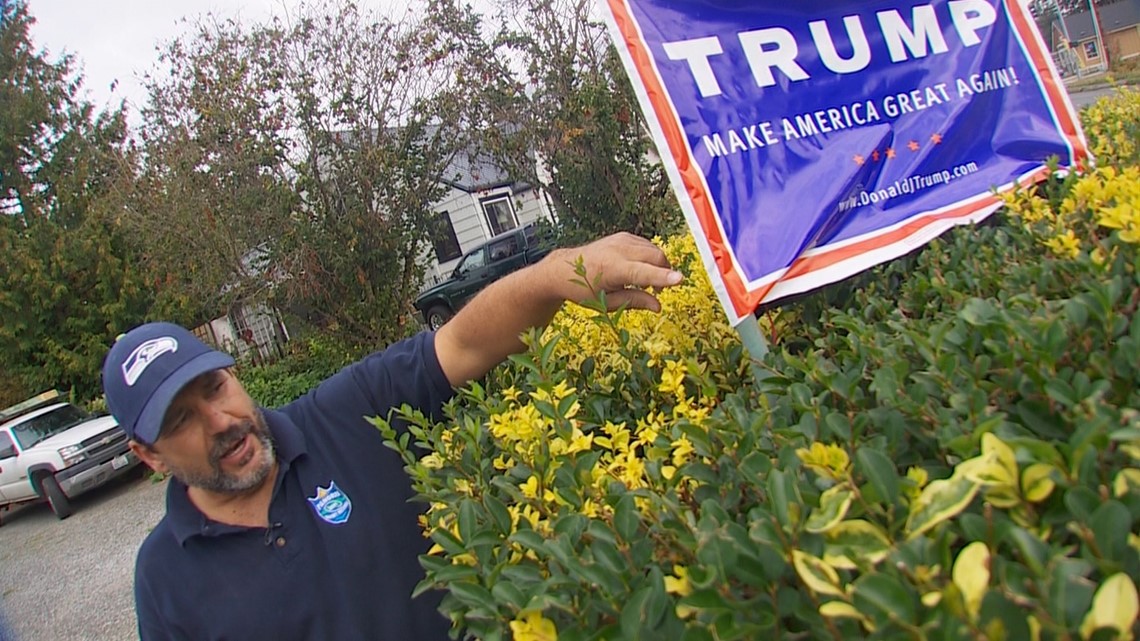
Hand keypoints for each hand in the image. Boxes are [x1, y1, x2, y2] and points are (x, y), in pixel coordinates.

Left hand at [547, 232, 683, 312]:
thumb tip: (658, 307)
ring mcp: (621, 240)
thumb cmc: (584, 289)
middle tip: (657, 291)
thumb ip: (634, 302)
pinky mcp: (623, 236)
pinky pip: (646, 246)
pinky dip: (650, 258)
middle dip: (665, 273)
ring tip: (645, 284)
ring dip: (659, 266)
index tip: (680, 280)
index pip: (643, 272)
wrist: (564, 269)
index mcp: (612, 268)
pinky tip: (639, 270)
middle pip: (656, 257)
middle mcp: (618, 250)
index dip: (662, 277)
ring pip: (654, 250)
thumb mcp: (607, 302)